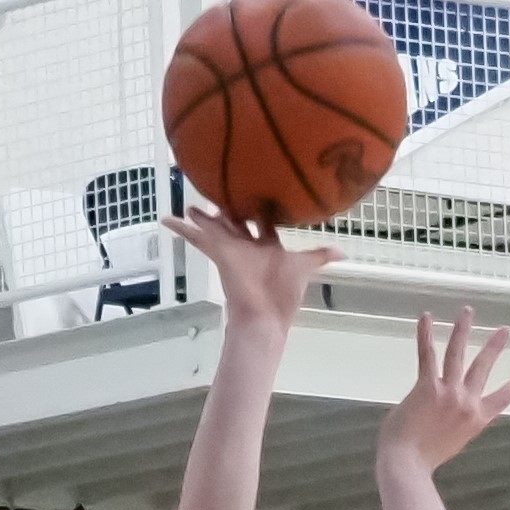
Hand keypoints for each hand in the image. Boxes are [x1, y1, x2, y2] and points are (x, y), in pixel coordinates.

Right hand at [162, 206, 338, 331]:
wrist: (265, 315)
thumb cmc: (284, 294)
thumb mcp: (305, 266)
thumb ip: (320, 255)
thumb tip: (344, 252)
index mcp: (266, 246)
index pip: (261, 222)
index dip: (259, 209)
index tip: (255, 194)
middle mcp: (248, 246)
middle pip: (234, 223)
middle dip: (227, 211)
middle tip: (217, 197)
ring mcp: (231, 249)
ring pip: (214, 227)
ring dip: (202, 217)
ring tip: (189, 206)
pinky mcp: (218, 252)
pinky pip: (198, 237)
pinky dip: (182, 230)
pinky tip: (166, 219)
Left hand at [378, 309, 509, 472]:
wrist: (407, 463)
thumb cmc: (425, 458)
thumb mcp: (453, 442)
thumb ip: (457, 423)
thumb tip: (449, 412)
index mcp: (477, 419)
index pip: (503, 398)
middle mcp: (467, 402)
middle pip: (484, 368)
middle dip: (495, 346)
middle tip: (504, 330)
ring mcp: (448, 392)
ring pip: (458, 353)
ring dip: (463, 330)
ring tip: (468, 311)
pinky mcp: (426, 386)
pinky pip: (427, 354)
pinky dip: (426, 334)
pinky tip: (426, 317)